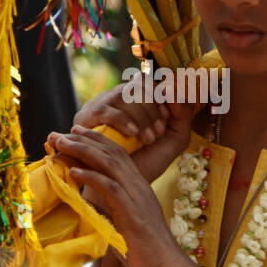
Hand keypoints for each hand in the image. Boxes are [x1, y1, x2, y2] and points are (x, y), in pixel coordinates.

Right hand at [47, 82, 202, 185]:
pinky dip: (122, 120)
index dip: (160, 96)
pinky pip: (105, 110)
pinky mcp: (85, 118)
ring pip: (122, 95)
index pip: (149, 81)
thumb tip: (171, 87)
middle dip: (152, 108)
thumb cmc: (148, 161)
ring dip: (140, 116)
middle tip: (158, 133)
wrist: (125, 186)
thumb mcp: (174, 138)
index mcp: (137, 98)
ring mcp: (99, 105)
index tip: (168, 118)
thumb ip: (182, 113)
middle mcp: (116, 97)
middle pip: (136, 85)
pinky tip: (132, 133)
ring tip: (148, 139)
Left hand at [52, 127, 185, 266]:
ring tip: (63, 144)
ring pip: (110, 164)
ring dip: (84, 152)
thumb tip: (88, 204)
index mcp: (138, 188)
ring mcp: (138, 198)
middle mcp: (139, 187)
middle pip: (112, 153)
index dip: (96, 142)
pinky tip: (74, 171)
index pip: (117, 156)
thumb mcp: (123, 227)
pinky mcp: (133, 214)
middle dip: (86, 140)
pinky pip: (110, 188)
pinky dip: (91, 177)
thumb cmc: (146, 255)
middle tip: (63, 132)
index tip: (75, 133)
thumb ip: (108, 212)